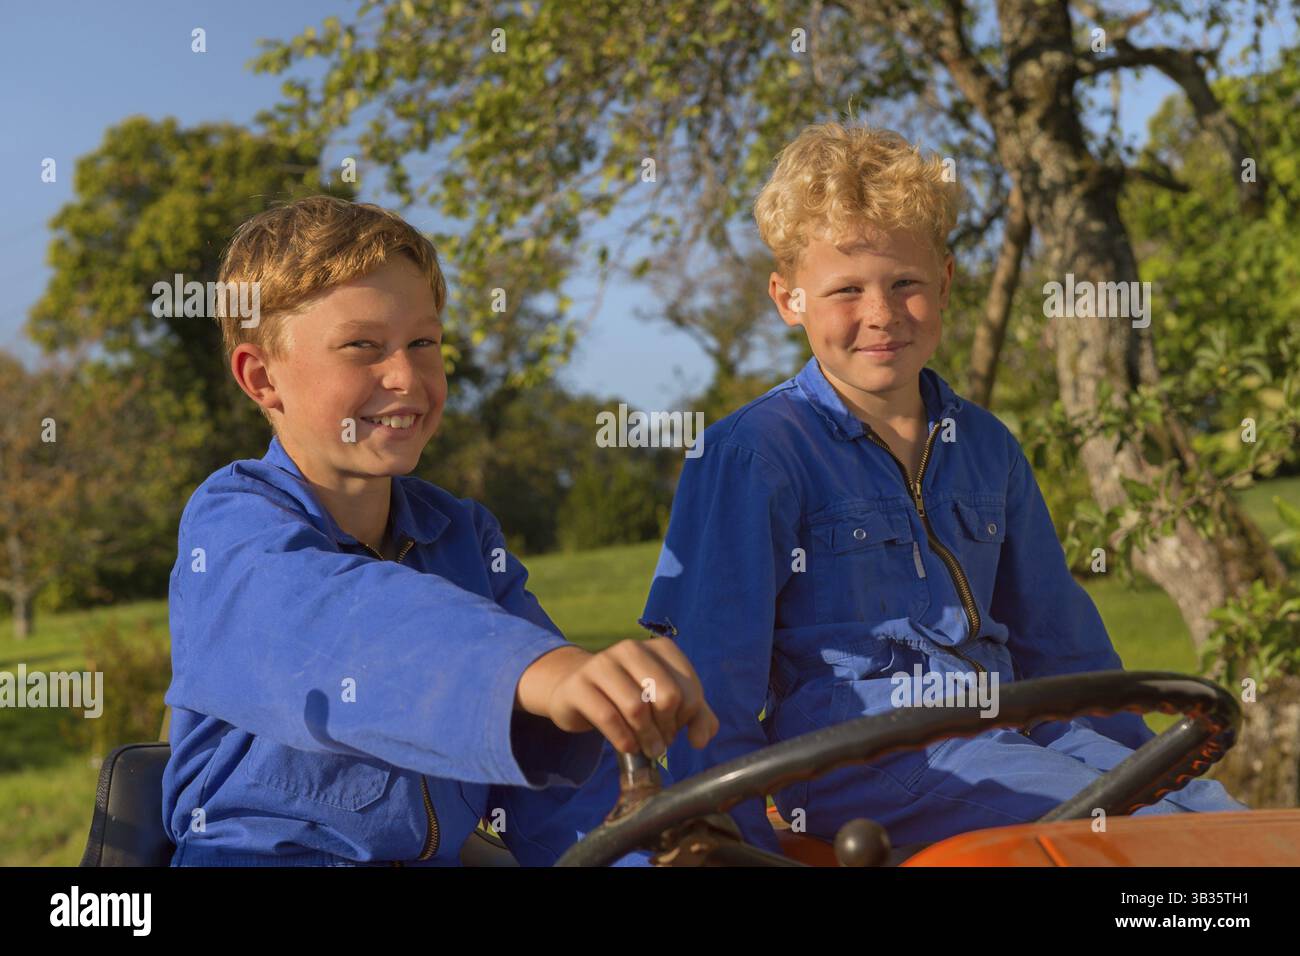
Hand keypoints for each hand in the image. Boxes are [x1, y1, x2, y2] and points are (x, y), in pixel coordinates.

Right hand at [516, 638, 718, 757]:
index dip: (687, 718)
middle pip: (667, 696)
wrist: (577, 690)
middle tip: (662, 743)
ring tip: (647, 748)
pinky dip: (624, 739)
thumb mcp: (666, 703)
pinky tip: (628, 746)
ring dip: (647, 737)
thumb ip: (696, 717)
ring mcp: (602, 664)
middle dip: (668, 728)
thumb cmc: (629, 696)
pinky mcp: (579, 685)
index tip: (675, 727)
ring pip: (636, 707)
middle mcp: (632, 649)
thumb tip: (701, 740)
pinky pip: (608, 717)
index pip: (689, 690)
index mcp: (660, 648)